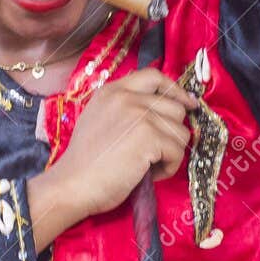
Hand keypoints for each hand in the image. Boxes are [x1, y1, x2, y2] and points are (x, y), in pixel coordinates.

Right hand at [29, 69, 196, 240]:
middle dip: (171, 133)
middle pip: (174, 107)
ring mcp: (140, 114)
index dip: (175, 90)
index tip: (187, 104)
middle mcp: (127, 97)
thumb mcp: (99, 119)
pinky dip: (169, 168)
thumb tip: (160, 111)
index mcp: (112, 91)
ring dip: (170, 153)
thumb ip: (124, 108)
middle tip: (155, 153)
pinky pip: (178, 151)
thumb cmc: (85, 162)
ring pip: (181, 131)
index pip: (154, 76)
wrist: (72, 184)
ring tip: (148, 166)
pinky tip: (148, 174)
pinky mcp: (150, 136)